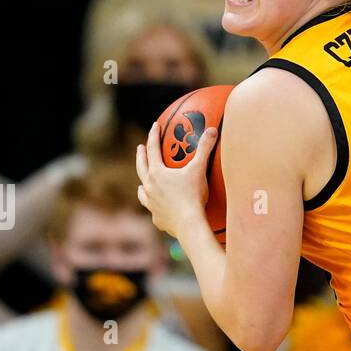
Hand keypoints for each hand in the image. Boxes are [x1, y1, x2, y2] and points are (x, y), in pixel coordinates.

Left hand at [135, 121, 214, 238]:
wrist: (189, 224)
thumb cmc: (193, 195)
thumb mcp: (199, 169)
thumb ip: (205, 149)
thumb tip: (211, 130)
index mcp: (157, 173)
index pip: (152, 149)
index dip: (153, 135)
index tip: (154, 125)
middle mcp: (149, 187)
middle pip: (141, 167)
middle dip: (141, 156)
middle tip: (139, 147)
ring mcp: (150, 203)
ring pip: (142, 190)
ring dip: (143, 183)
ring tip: (143, 182)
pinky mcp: (156, 217)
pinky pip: (152, 208)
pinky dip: (154, 204)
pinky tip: (158, 206)